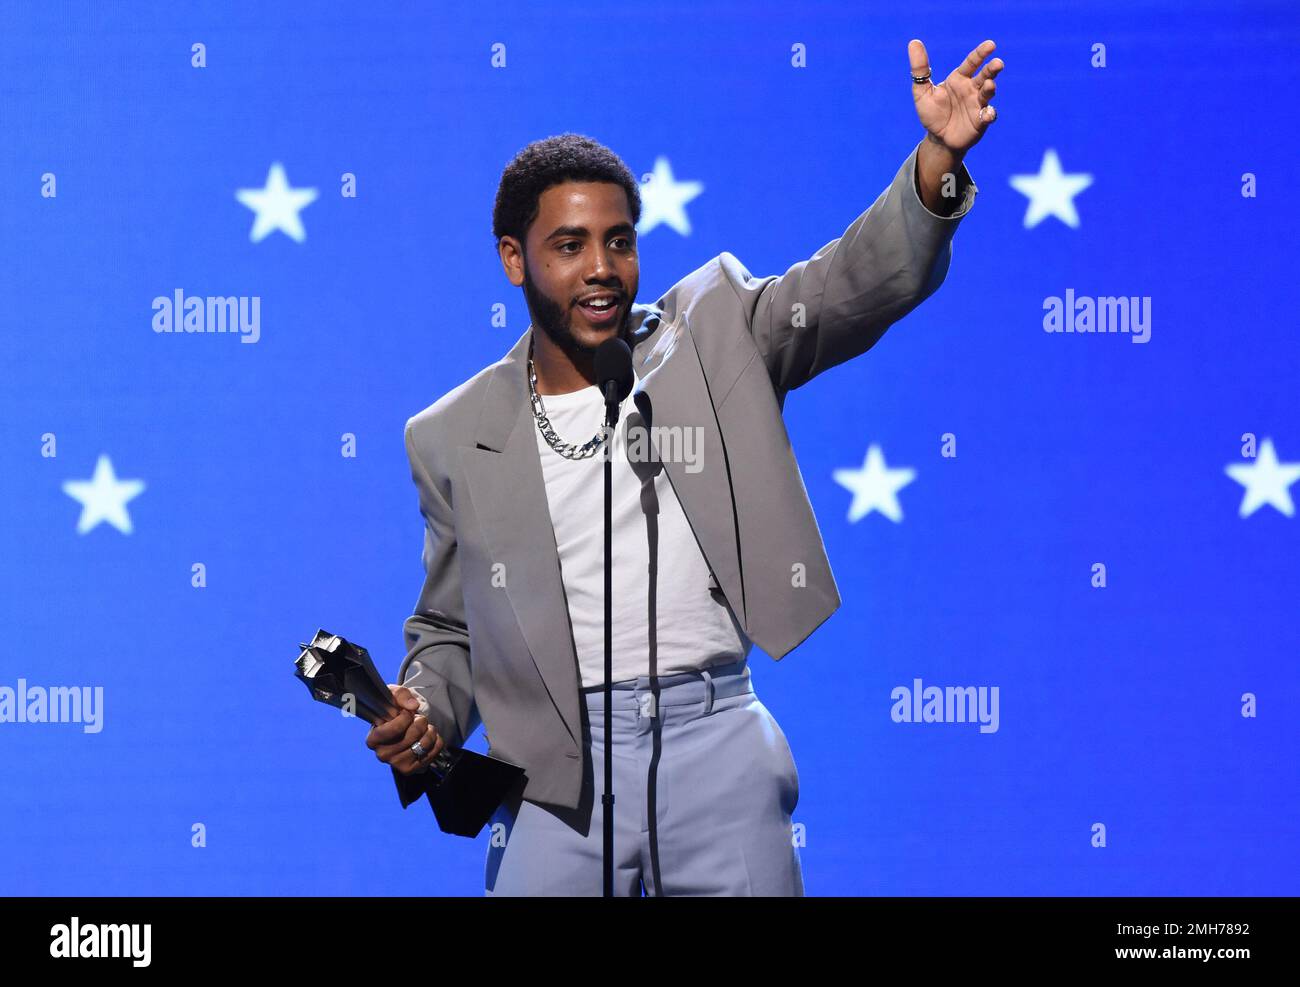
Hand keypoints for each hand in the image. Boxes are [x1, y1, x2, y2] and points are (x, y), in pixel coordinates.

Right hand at [366, 684, 443, 775]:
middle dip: (420, 721)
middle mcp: (382, 755)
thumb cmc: (394, 710)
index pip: (394, 729)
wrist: (403, 726)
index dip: (405, 717)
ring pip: (424, 744)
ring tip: (423, 727)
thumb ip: (401, 695)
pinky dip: (436, 740)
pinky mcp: (412, 769)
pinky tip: (428, 736)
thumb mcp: (394, 695)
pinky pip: (434, 752)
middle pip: (412, 736)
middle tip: (417, 719)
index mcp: (373, 739)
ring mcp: (397, 764)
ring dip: (429, 731)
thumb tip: (412, 706)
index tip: (406, 712)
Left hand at [909, 38, 1002, 154]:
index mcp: (959, 79)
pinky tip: (987, 114)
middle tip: (998, 63)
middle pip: (985, 75)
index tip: (990, 45)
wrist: (938, 138)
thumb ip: (920, 69)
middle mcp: (972, 89)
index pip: (972, 62)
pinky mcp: (981, 121)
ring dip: (990, 88)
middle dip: (992, 69)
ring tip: (988, 85)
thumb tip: (913, 42)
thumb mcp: (922, 92)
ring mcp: (978, 104)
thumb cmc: (932, 113)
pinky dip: (990, 115)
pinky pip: (988, 116)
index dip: (981, 53)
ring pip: (988, 93)